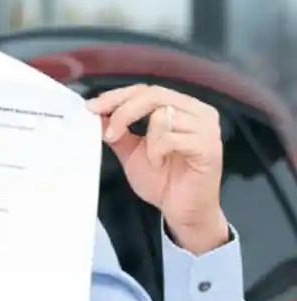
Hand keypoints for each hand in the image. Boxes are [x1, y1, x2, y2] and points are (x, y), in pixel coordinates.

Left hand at [87, 84, 229, 253]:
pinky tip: (161, 164)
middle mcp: (198, 111)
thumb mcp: (131, 151)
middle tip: (109, 134)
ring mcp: (206, 127)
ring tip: (152, 159)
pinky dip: (157, 151)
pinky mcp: (209, 146)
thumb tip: (96, 113)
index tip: (91, 108)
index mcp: (181, 107)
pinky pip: (171, 137)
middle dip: (124, 112)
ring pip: (162, 115)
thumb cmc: (161, 180)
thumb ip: (117, 130)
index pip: (146, 90)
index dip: (117, 96)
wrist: (182, 210)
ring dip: (147, 140)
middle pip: (153, 95)